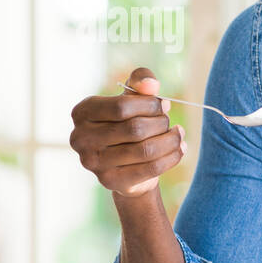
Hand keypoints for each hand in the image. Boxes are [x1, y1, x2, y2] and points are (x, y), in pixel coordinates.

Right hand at [70, 67, 186, 198]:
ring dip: (170, 141)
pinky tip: (180, 148)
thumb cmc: (128, 123)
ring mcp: (93, 162)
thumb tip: (151, 84)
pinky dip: (172, 157)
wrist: (126, 165)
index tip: (165, 105)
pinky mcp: (110, 181)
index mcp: (82, 112)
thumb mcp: (132, 98)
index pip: (121, 106)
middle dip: (161, 123)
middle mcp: (80, 138)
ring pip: (146, 150)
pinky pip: (152, 168)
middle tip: (169, 123)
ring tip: (179, 135)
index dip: (150, 105)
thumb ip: (141, 81)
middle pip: (135, 129)